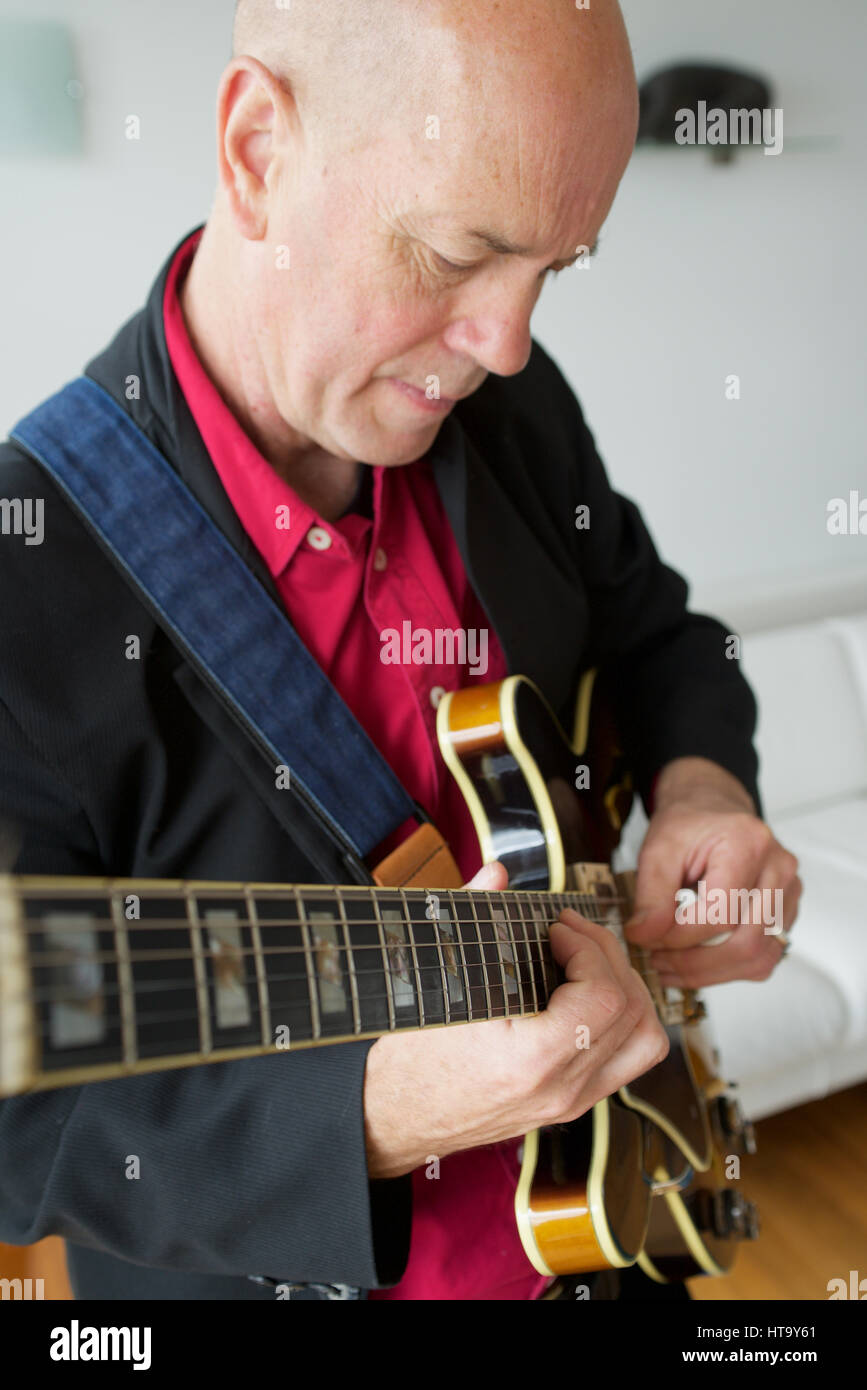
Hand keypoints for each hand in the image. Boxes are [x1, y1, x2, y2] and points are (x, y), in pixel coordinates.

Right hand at [363, 860, 667, 1178]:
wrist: (395, 1118)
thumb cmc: (411, 1060)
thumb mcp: (438, 980)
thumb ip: (472, 918)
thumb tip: (496, 874)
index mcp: (531, 1061)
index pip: (603, 997)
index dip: (589, 949)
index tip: (556, 931)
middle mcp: (562, 1088)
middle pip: (631, 1011)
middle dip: (608, 955)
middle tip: (572, 932)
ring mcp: (573, 1101)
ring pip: (645, 1040)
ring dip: (628, 988)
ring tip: (591, 961)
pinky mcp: (573, 1104)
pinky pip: (628, 1060)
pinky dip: (623, 1018)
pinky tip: (589, 993)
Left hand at [624, 757, 802, 988]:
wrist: (711, 808)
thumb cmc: (688, 824)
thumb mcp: (657, 849)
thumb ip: (650, 895)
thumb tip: (644, 937)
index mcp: (748, 844)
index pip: (720, 914)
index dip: (679, 937)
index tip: (647, 938)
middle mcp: (778, 868)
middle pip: (746, 943)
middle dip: (695, 962)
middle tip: (657, 959)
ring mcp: (789, 892)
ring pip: (759, 958)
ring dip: (711, 972)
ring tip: (671, 965)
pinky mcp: (785, 913)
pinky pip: (764, 957)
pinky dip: (728, 969)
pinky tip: (695, 962)